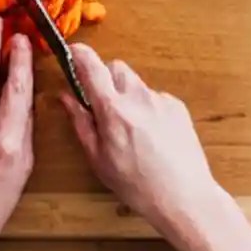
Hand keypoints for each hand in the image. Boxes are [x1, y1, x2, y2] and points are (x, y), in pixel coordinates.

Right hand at [60, 44, 238, 249]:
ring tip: (129, 130)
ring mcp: (161, 100)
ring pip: (136, 85)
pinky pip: (154, 98)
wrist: (184, 197)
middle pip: (116, 68)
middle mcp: (138, 98)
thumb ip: (81, 122)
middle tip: (101, 105)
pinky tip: (150, 137)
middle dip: (105, 80)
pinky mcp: (177, 107)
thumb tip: (66, 97)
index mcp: (113, 111)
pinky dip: (146, 109)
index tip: (72, 53)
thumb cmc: (137, 185)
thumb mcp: (98, 159)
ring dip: (126, 96)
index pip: (91, 66)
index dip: (78, 54)